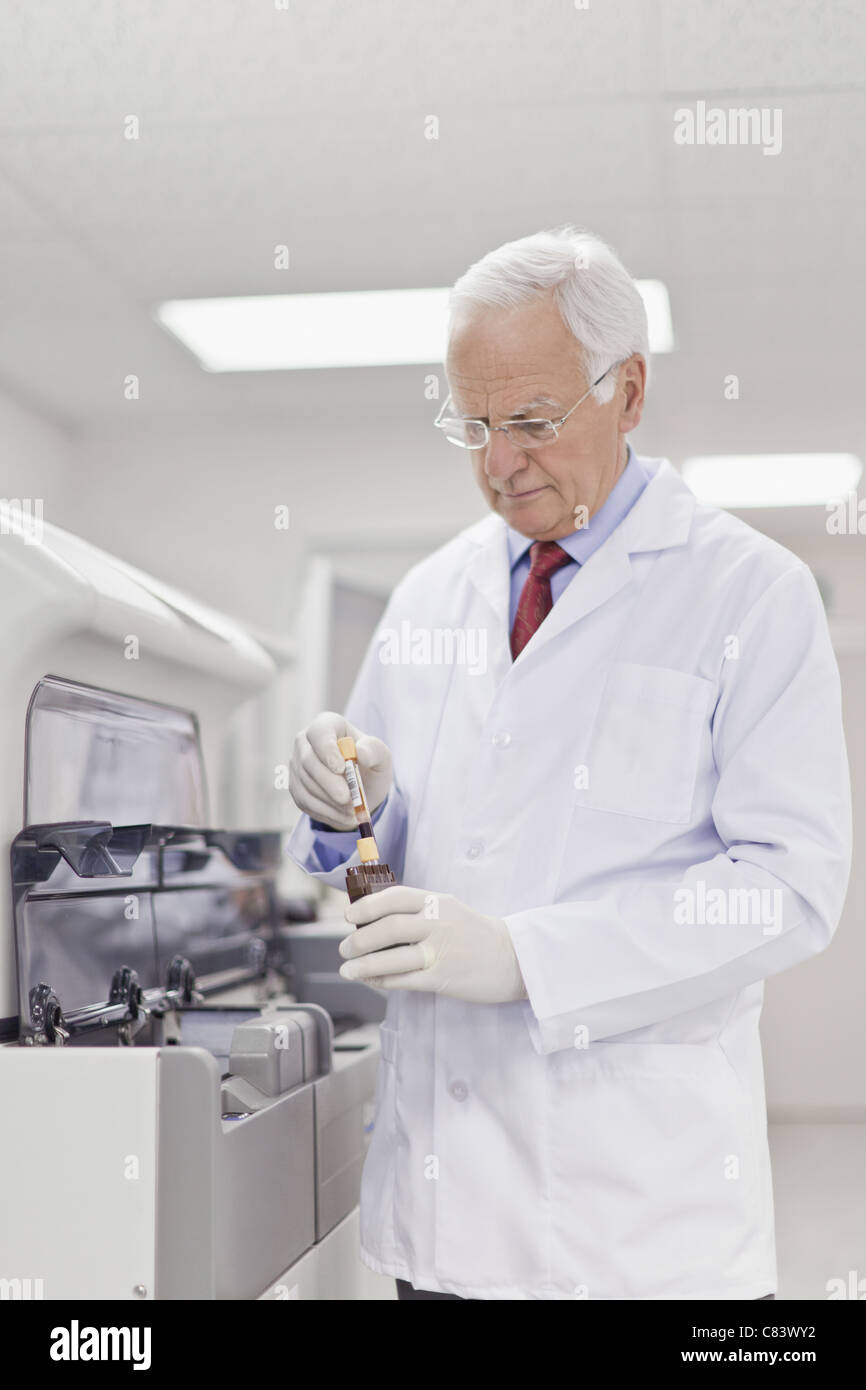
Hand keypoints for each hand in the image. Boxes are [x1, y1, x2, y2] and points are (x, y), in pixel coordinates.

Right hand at [289, 711, 392, 830]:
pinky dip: (325, 812)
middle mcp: (305, 741)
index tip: (341, 768)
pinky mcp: (295, 786)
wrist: (361, 788)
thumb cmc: (370, 765)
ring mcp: (296, 764)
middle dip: (328, 782)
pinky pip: (304, 801)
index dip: (327, 750)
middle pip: (308, 761)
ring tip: (352, 811)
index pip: (319, 732)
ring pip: (305, 784)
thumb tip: (361, 752)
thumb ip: (375, 751)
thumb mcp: (381, 756)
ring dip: (329, 801)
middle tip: (347, 798)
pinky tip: (344, 817)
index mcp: (327, 724)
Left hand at [338, 885, 527, 1003]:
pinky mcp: (444, 978)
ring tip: (349, 969)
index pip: (395, 897)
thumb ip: (418, 912)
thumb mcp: (449, 910)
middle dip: (360, 940)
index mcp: (438, 902)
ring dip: (364, 965)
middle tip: (344, 948)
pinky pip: (405, 980)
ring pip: (393, 958)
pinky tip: (372, 981)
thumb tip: (372, 920)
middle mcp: (439, 923)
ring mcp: (442, 952)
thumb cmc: (475, 934)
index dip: (367, 906)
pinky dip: (383, 981)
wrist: (514, 958)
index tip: (349, 916)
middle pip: (389, 928)